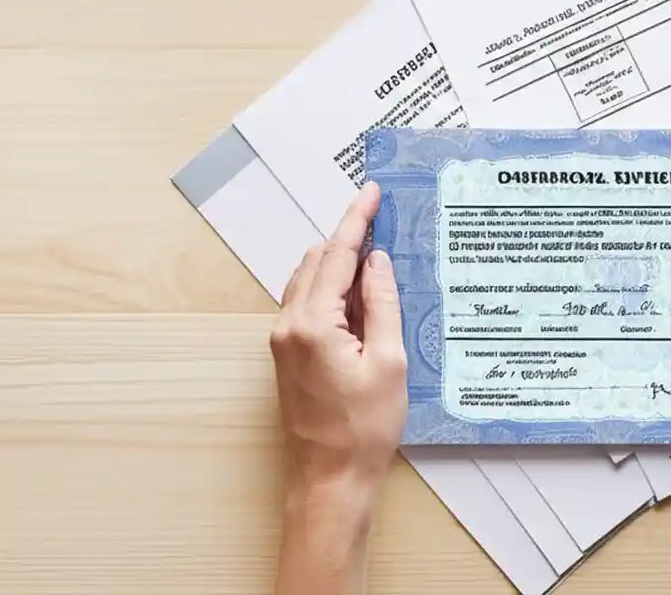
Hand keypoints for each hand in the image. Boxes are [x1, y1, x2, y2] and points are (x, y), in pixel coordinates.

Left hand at [270, 181, 406, 500]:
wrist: (331, 478)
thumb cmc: (364, 429)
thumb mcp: (389, 361)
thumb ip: (381, 305)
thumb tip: (377, 262)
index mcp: (312, 324)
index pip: (337, 256)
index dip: (357, 220)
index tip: (372, 192)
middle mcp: (287, 326)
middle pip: (318, 262)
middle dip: (351, 240)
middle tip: (386, 225)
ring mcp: (282, 342)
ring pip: (309, 282)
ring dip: (340, 266)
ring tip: (380, 264)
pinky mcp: (286, 356)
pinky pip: (307, 305)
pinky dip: (332, 291)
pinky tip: (361, 299)